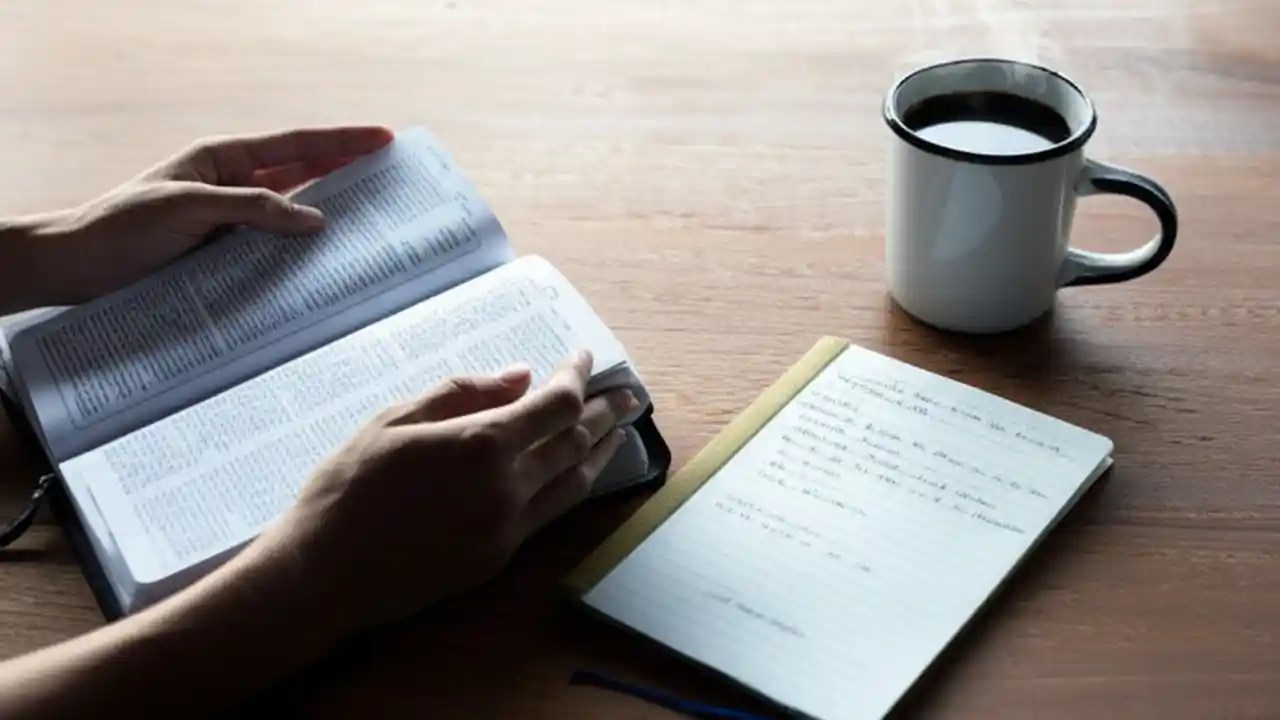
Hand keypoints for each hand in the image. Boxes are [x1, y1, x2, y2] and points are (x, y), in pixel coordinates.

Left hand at [28, 125, 392, 303]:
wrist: (78, 267)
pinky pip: (275, 253)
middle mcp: (235, 189)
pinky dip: (303, 256)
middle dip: (348, 175)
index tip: (383, 139)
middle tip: (393, 180)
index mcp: (225, 160)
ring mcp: (233, 225)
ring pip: (294, 217)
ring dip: (330, 219)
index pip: (296, 146)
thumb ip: (253, 209)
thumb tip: (316, 220)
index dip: (342, 142)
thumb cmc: (123, 226)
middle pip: (304, 177)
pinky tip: (328, 265)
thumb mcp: (188, 207)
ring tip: (374, 224)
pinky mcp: (227, 259)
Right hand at [254, 350, 636, 632]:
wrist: (323, 574)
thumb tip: (521, 377)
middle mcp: (506, 489)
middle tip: (629, 393)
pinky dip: (571, 484)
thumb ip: (462, 393)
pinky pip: (549, 513)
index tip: (583, 358)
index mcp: (480, 445)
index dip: (577, 377)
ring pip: (573, 483)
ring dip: (600, 451)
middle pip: (576, 442)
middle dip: (605, 412)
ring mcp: (506, 529)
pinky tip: (575, 471)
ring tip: (619, 430)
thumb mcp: (394, 420)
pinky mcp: (497, 558)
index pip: (555, 404)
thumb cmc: (347, 487)